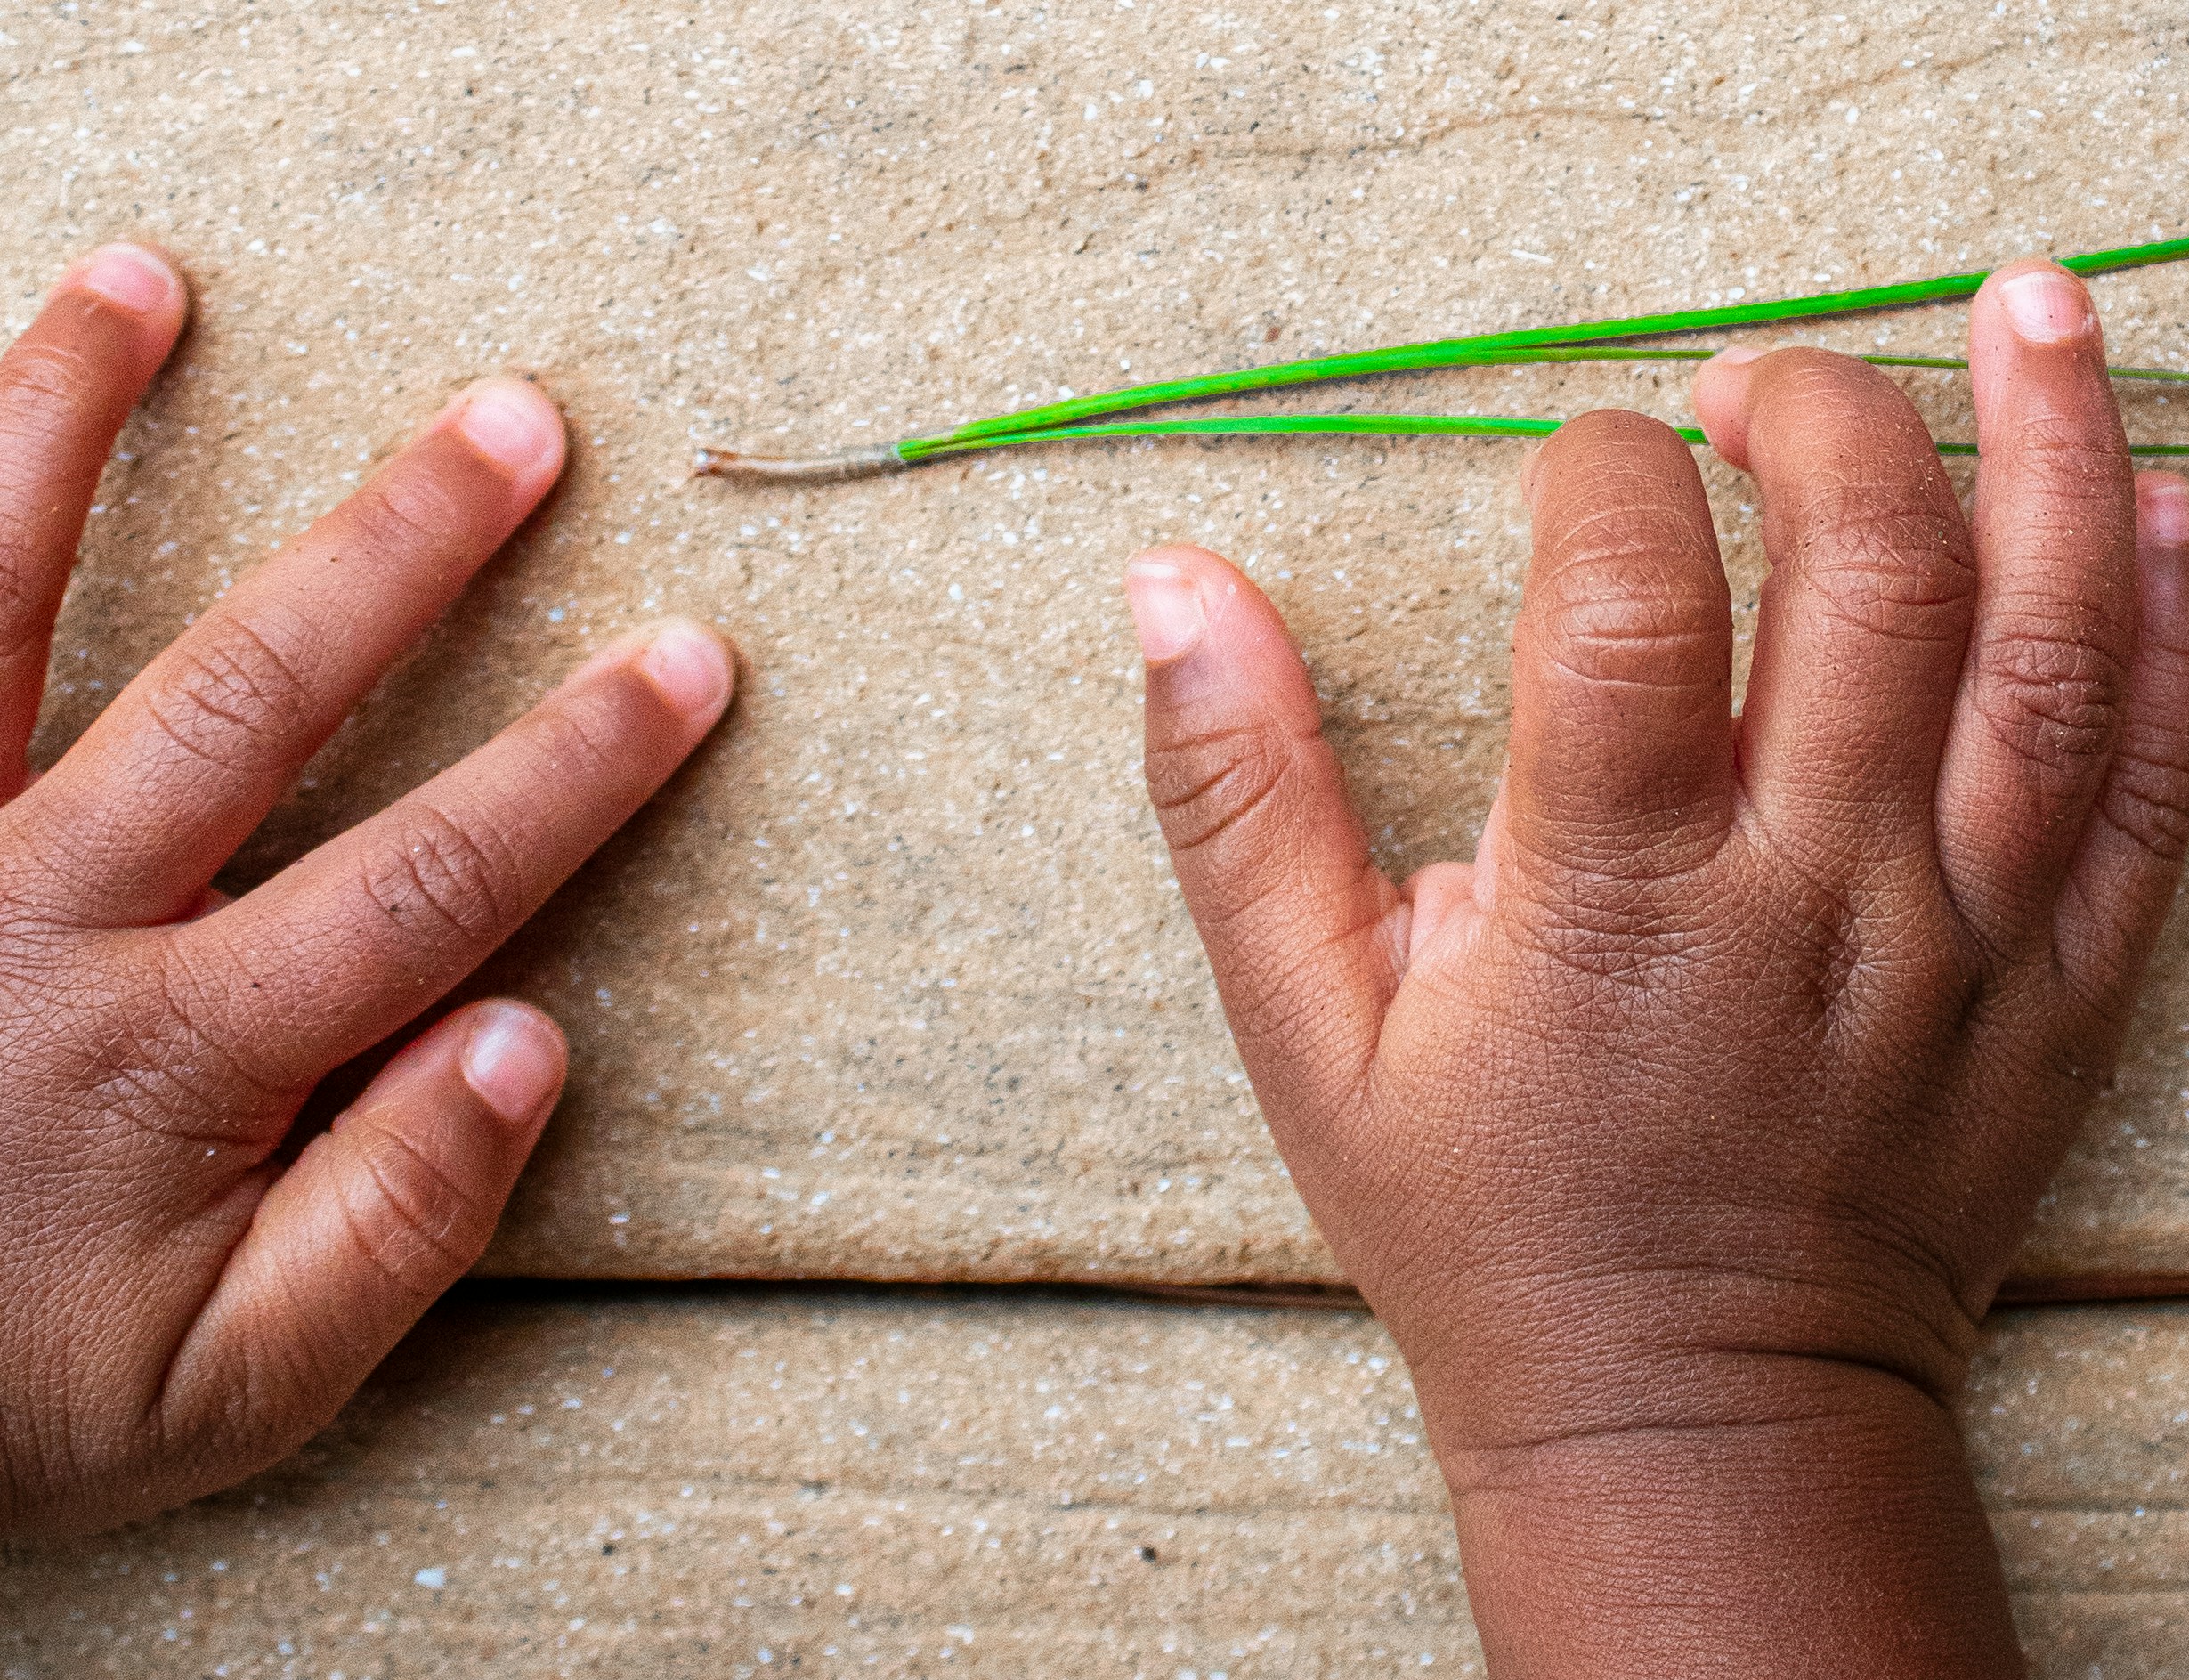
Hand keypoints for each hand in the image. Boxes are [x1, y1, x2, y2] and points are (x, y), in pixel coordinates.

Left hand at [0, 244, 734, 1535]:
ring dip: (65, 431)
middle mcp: (32, 921)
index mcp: (169, 1056)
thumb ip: (391, 1226)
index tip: (689, 661)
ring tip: (142, 288)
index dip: (573, 764)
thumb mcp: (224, 1390)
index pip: (425, 879)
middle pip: (246, 694)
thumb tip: (532, 1040)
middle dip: (397, 549)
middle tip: (515, 420)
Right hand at [1128, 262, 2188, 1673]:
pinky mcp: (2066, 994)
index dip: (1601, 469)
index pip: (1630, 597)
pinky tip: (2166, 507)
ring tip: (2034, 305)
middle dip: (1824, 418)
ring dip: (2056, 450)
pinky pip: (2160, 792)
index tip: (1583, 460)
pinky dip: (2181, 638)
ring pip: (2049, 654)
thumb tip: (1173, 584)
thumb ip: (1240, 801)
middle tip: (1757, 387)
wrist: (1699, 1433)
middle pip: (1871, 576)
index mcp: (1612, 902)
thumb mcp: (1311, 1036)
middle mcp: (1810, 902)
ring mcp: (1963, 946)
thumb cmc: (1497, 1230)